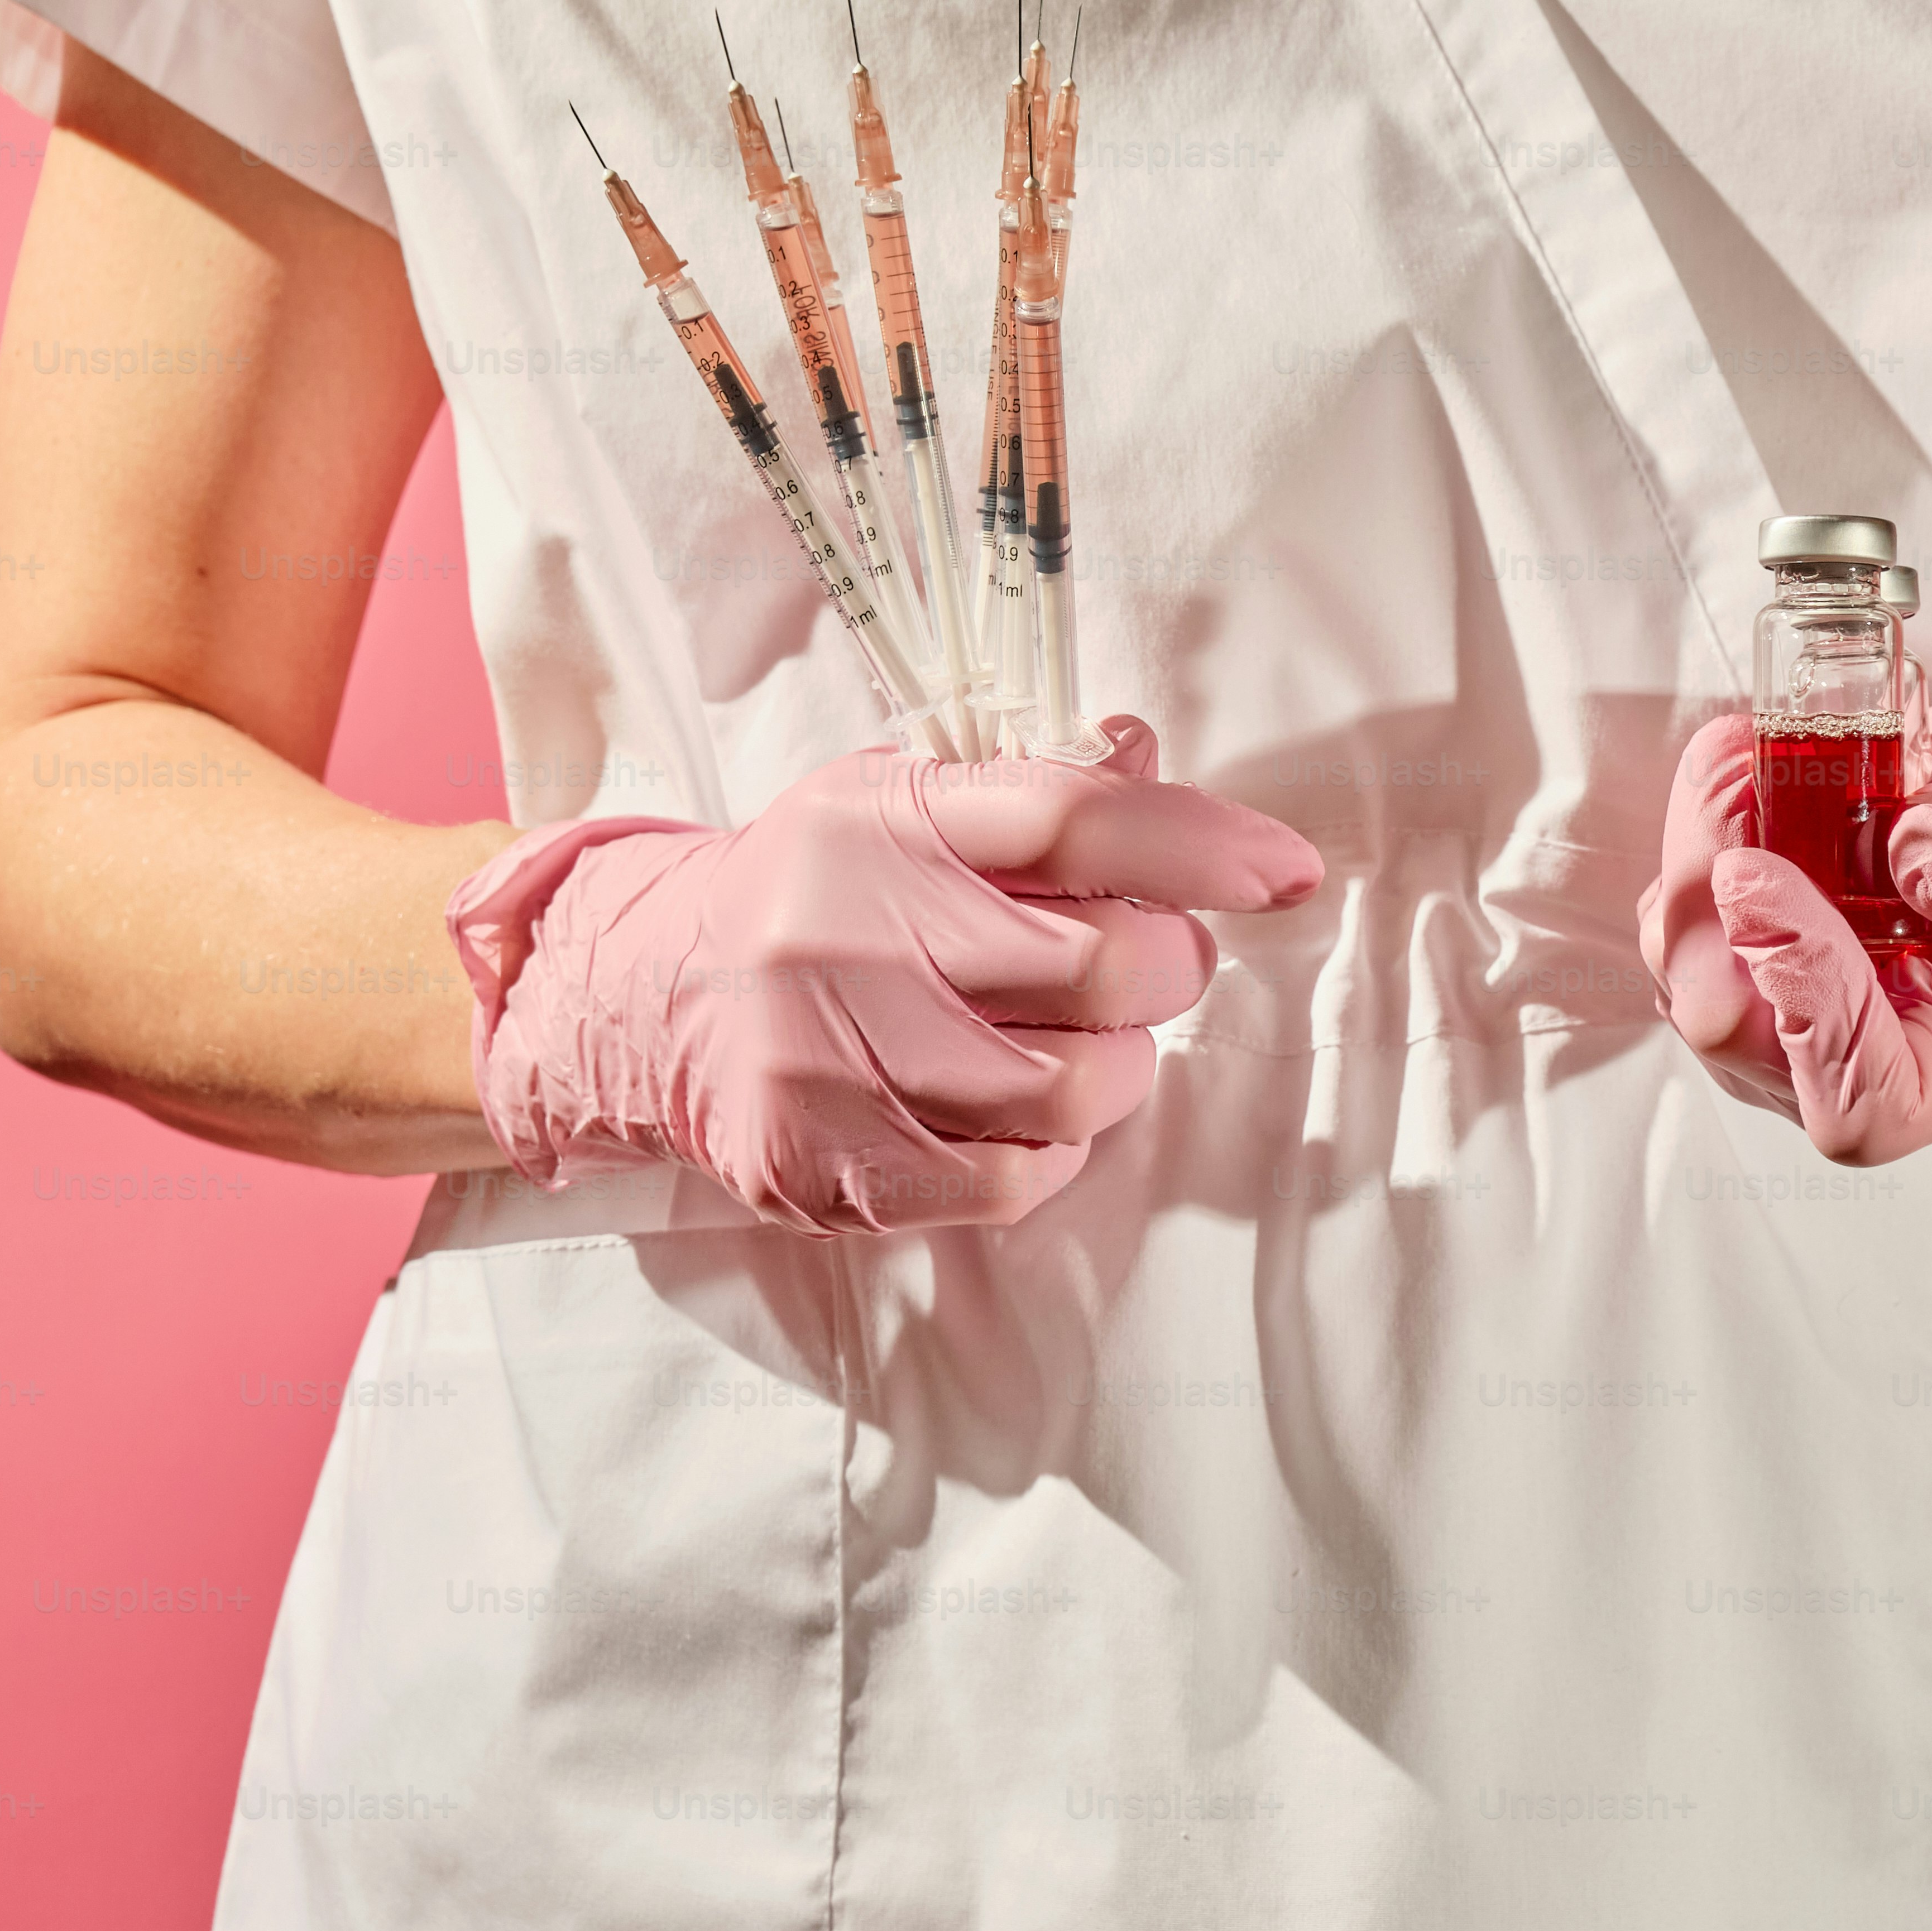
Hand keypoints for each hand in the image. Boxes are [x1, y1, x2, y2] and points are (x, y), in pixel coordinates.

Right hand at [446, 717, 1322, 1234]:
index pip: (1078, 817)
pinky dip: (1053, 1151)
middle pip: (1107, 967)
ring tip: (1076, 1043)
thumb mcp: (904, 802)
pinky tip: (1025, 1114)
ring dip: (1116, 1071)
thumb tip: (1151, 752)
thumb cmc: (816, 892)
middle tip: (1148, 965)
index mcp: (891, 820)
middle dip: (1166, 970)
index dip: (1202, 845)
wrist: (649, 996)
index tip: (1283, 871)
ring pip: (1078, 1087)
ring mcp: (839, 1056)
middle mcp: (859, 928)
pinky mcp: (832, 1164)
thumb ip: (1031, 787)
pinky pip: (1016, 1178)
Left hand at [1637, 649, 1931, 1164]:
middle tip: (1731, 806)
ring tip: (1744, 763)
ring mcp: (1802, 1011)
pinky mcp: (1759, 955)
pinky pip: (1690, 922)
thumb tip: (1921, 871)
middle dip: (1715, 927)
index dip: (1807, 1015)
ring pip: (1695, 980)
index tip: (1768, 886)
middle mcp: (1872, 1048)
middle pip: (1748, 1047)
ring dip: (1695, 871)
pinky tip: (1738, 765)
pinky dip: (1697, 839)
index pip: (1864, 1103)